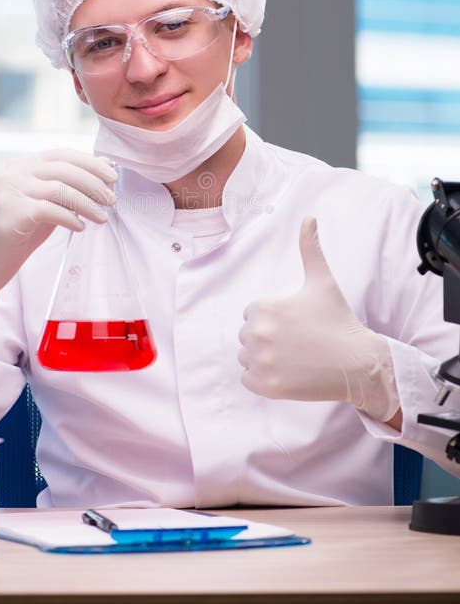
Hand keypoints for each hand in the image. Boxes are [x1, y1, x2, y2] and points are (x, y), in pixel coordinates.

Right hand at [0, 150, 117, 319]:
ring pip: (60, 189)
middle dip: (94, 184)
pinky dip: (70, 218)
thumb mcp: (44, 205)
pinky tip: (80, 227)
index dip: (90, 163)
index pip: (62, 154)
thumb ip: (66, 189)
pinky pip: (50, 210)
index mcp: (23, 165)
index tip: (112, 176)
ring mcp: (10, 191)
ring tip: (102, 217)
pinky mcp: (10, 213)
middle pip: (64, 169)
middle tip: (111, 200)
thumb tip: (102, 173)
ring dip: (87, 204)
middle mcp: (14, 173)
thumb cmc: (18, 233)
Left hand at [238, 216, 399, 421]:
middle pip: (248, 336)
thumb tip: (309, 216)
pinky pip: (248, 380)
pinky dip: (262, 379)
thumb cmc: (338, 320)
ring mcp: (260, 362)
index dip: (274, 318)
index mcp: (263, 306)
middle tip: (298, 342)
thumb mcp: (322, 280)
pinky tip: (287, 373)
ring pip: (246, 358)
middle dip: (268, 338)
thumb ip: (310, 247)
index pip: (252, 313)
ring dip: (263, 359)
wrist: (357, 362)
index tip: (297, 323)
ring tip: (293, 357)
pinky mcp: (265, 386)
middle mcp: (256, 333)